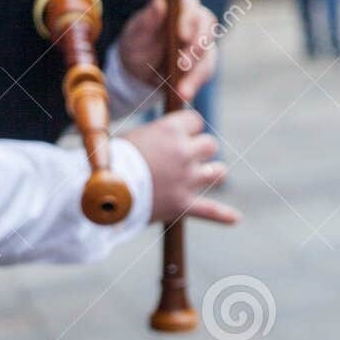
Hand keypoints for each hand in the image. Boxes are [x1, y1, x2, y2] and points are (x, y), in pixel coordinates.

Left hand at [118, 0, 218, 102]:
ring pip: (207, 54)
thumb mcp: (136, 32)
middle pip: (206, 28)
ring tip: (182, 90)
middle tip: (182, 65)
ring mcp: (201, 43)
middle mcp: (195, 21)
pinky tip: (184, 95)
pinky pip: (204, 72)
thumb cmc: (137, 43)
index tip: (181, 35)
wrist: (137, 70)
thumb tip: (159, 2)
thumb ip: (147, 18)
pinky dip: (194, 85)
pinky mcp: (202, 63)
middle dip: (196, 49)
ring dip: (196, 74)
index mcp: (179, 6)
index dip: (188, 19)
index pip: (191, 5)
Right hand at [122, 111, 239, 225]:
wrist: (103, 192)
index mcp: (172, 130)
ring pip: (217, 172)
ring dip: (211, 173)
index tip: (175, 137)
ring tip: (203, 177)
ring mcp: (187, 179)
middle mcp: (184, 152)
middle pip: (210, 144)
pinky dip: (223, 215)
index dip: (187, 129)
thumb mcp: (134, 137)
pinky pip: (209, 210)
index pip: (196, 121)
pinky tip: (236, 219)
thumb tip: (159, 141)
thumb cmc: (113, 162)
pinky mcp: (182, 204)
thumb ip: (155, 136)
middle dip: (200, 151)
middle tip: (183, 159)